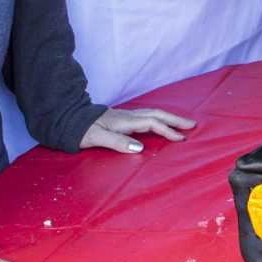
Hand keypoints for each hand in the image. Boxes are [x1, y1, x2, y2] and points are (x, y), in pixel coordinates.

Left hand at [78, 106, 195, 152]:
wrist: (69, 118)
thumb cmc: (82, 131)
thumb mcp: (97, 138)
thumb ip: (118, 142)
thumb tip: (140, 148)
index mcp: (125, 121)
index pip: (152, 123)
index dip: (168, 130)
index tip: (181, 139)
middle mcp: (128, 116)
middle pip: (157, 114)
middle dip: (175, 119)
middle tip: (192, 124)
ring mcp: (126, 116)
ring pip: (153, 113)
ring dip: (169, 117)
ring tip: (182, 123)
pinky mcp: (123, 118)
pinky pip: (147, 116)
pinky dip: (159, 118)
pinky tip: (160, 123)